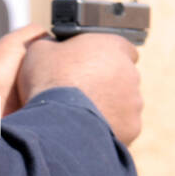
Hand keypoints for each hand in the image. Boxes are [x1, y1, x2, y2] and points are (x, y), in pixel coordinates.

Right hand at [17, 33, 142, 144]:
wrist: (57, 121)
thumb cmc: (50, 80)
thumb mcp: (40, 50)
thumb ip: (54, 44)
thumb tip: (51, 46)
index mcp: (112, 46)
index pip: (122, 48)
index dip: (108, 57)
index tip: (93, 67)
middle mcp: (130, 72)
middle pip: (124, 78)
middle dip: (107, 85)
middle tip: (83, 93)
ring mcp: (134, 101)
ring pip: (125, 104)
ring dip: (110, 107)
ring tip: (83, 115)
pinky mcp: (132, 126)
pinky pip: (123, 127)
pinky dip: (111, 129)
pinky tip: (89, 130)